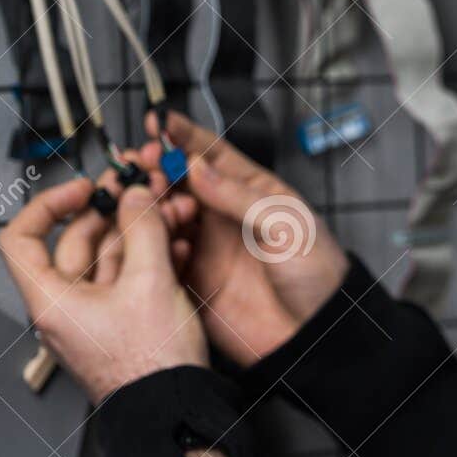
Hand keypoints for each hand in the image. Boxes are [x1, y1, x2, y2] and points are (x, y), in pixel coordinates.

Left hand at [0, 172, 206, 402]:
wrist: (175, 411)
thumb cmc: (151, 367)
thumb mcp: (149, 282)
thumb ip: (141, 228)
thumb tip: (134, 197)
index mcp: (51, 301)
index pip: (21, 239)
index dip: (48, 205)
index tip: (82, 190)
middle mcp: (65, 309)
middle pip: (75, 243)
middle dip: (111, 212)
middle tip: (139, 189)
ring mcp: (94, 317)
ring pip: (108, 258)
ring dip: (138, 231)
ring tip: (170, 211)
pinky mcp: (121, 323)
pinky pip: (127, 279)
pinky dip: (148, 257)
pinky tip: (176, 243)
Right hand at [133, 110, 347, 366]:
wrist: (315, 334)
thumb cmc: (316, 272)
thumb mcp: (285, 223)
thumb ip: (237, 196)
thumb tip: (196, 166)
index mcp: (250, 191)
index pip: (211, 154)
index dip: (182, 136)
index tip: (157, 121)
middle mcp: (222, 215)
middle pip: (179, 182)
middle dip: (156, 168)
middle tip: (140, 162)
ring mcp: (205, 246)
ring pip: (164, 216)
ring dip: (149, 203)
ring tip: (143, 197)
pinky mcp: (192, 279)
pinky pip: (161, 255)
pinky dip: (151, 243)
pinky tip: (151, 237)